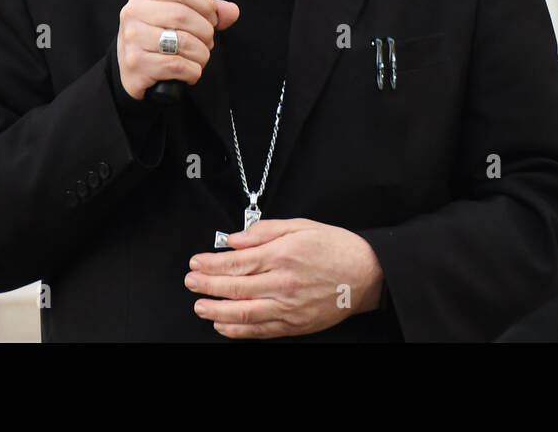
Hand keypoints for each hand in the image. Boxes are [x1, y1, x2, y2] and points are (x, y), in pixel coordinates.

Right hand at [116, 0, 239, 99]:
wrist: (135, 71)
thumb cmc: (161, 38)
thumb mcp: (180, 17)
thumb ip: (209, 11)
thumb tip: (232, 11)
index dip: (205, 3)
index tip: (212, 17)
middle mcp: (132, 13)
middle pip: (183, 15)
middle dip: (206, 32)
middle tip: (207, 41)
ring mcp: (131, 39)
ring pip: (183, 42)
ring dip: (202, 53)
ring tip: (199, 57)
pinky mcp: (136, 65)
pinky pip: (178, 66)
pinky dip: (193, 71)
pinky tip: (189, 71)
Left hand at [185, 218, 384, 338]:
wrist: (367, 275)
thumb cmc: (337, 248)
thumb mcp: (302, 226)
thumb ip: (266, 231)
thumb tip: (236, 238)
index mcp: (282, 255)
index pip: (236, 262)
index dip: (210, 263)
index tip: (196, 262)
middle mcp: (282, 282)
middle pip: (234, 287)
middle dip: (206, 285)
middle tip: (190, 282)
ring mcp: (287, 307)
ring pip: (242, 312)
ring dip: (215, 310)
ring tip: (200, 306)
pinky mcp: (294, 324)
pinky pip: (259, 330)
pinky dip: (237, 330)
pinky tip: (223, 324)